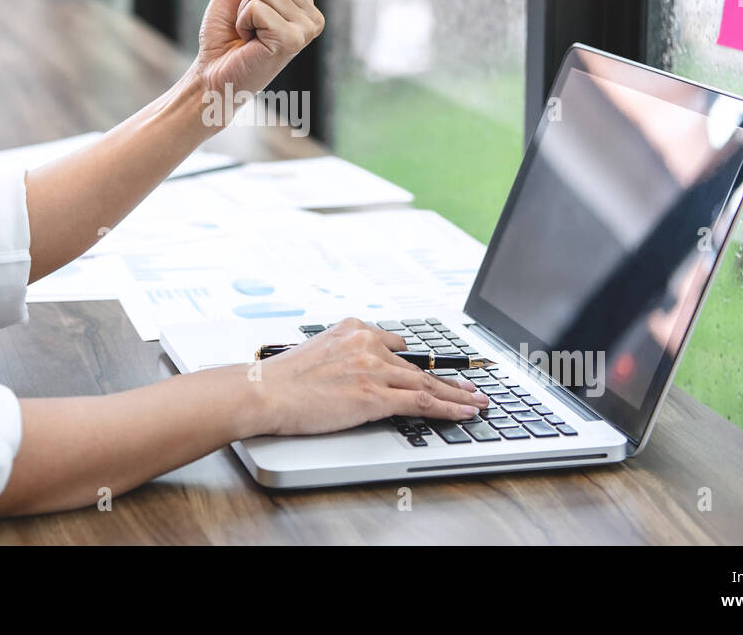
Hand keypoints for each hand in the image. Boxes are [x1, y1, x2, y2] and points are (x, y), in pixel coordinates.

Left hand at [190, 0, 324, 100]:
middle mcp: (312, 15)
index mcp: (304, 2)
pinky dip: (243, 22)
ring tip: (250, 34)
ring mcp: (306, 29)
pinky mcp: (292, 40)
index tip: (250, 8)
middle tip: (249, 23)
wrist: (214, 72)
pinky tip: (251, 42)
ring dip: (244, 11)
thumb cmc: (225, 32)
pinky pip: (257, 8)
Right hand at [250, 318, 489, 435]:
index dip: (420, 363)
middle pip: (417, 366)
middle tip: (470, 387)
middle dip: (448, 379)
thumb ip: (343, 357)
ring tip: (476, 401)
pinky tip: (463, 411)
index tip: (434, 369)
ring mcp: (374, 369)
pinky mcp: (375, 395)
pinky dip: (449, 407)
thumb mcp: (317, 352)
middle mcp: (367, 344)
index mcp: (353, 330)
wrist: (265, 391)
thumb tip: (356, 374)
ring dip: (457, 395)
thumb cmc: (282, 380)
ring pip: (426, 383)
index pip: (396, 345)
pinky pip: (422, 402)